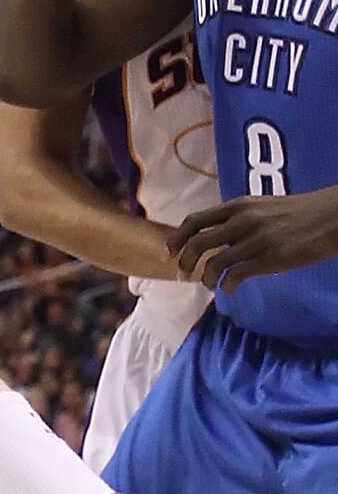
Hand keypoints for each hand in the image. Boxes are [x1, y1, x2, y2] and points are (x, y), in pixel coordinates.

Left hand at [171, 186, 337, 296]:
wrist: (329, 217)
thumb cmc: (295, 213)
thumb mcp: (260, 206)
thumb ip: (237, 218)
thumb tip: (215, 236)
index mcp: (237, 205)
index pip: (195, 221)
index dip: (178, 238)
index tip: (171, 252)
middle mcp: (242, 220)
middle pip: (198, 242)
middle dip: (184, 262)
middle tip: (182, 275)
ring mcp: (256, 239)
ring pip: (215, 262)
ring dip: (206, 278)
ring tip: (209, 285)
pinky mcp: (272, 258)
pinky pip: (237, 274)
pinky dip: (227, 284)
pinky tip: (229, 288)